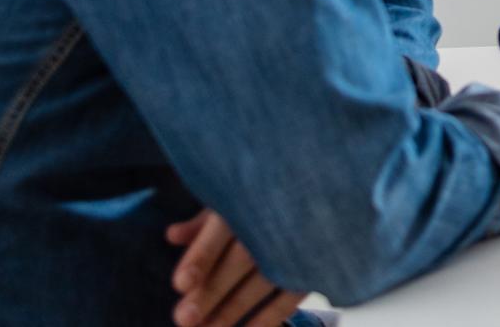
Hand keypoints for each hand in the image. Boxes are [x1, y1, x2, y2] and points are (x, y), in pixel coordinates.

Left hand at [165, 209, 303, 326]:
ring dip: (234, 309)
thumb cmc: (270, 196)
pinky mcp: (316, 263)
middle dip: (213, 290)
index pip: (222, 228)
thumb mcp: (238, 196)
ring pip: (266, 280)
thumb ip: (206, 220)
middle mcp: (277, 218)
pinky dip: (270, 317)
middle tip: (183, 319)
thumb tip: (172, 236)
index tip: (180, 284)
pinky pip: (292, 295)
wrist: (327, 186)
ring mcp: (299, 242)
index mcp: (251, 196)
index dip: (202, 256)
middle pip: (242, 258)